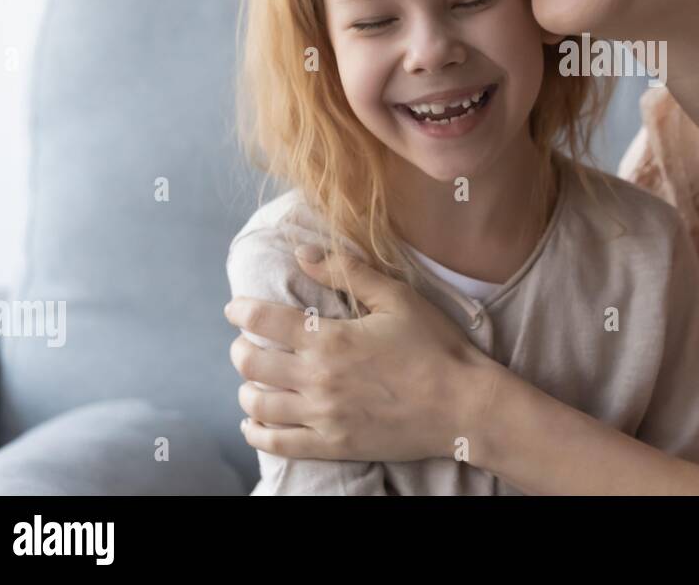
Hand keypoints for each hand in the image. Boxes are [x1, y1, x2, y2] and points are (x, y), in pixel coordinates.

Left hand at [224, 246, 499, 463]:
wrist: (463, 405)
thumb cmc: (434, 346)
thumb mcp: (397, 298)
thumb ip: (348, 273)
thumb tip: (303, 253)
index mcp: (330, 338)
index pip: (264, 321)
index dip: (241, 311)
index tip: (235, 309)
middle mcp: (317, 378)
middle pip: (252, 364)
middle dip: (241, 350)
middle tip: (246, 344)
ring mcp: (322, 416)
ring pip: (259, 405)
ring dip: (247, 389)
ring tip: (254, 380)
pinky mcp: (333, 445)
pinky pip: (278, 444)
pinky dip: (257, 432)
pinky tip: (255, 423)